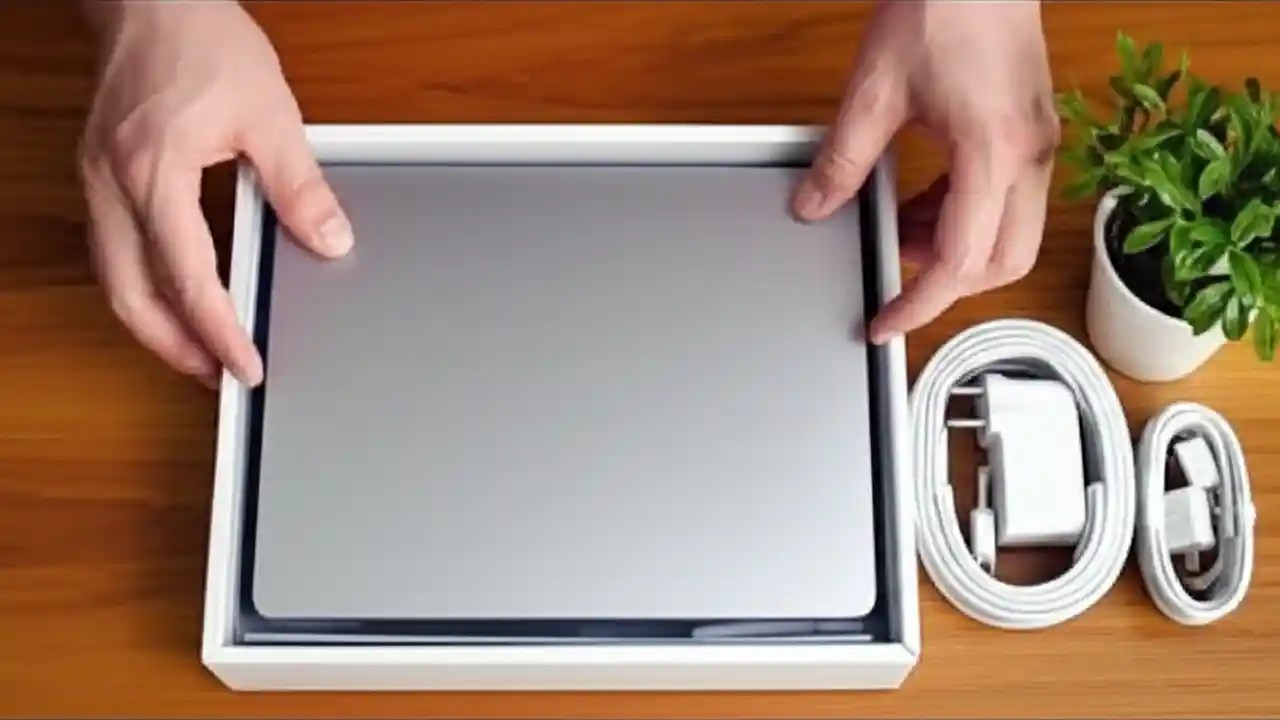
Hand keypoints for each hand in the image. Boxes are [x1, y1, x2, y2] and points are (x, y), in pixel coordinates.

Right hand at [78, 1, 351, 387]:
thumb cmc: (199, 39)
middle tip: (219, 377)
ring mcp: (97, 180)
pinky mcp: (100, 173)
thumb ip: (299, 184)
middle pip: (130, 297)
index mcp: (153, 172)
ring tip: (201, 349)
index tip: (247, 367)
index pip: (187, 278)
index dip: (218, 332)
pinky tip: (175, 295)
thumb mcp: (269, 112)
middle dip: (174, 348)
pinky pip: (113, 250)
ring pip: (114, 279)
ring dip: (155, 324)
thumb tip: (330, 240)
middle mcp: (112, 184)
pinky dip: (143, 287)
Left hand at [791, 1, 1057, 343]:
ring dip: (955, 249)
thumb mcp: (874, 91)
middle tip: (895, 282)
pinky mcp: (1032, 133)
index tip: (887, 323)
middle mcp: (1030, 157)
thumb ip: (842, 159)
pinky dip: (965, 217)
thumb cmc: (943, 5)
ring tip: (898, 230)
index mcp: (994, 153)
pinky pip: (1009, 202)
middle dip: (948, 285)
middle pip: (1005, 263)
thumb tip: (814, 207)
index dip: (919, 304)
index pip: (961, 262)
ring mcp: (1038, 145)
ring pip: (1012, 237)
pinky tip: (924, 200)